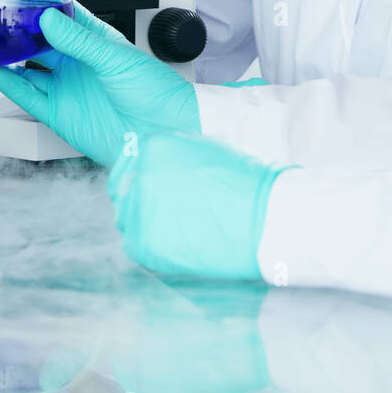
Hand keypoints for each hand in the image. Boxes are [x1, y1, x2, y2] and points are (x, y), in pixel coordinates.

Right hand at [0, 0, 199, 165]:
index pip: (60, 12)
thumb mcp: (116, 59)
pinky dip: (3, 83)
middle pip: (36, 38)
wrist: (161, 135)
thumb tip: (49, 19)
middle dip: (12, 26)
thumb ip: (79, 41)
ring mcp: (65, 86)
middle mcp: (77, 61)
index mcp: (95, 40)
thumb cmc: (154, 93)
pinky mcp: (57, 113)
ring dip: (0, 57)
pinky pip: (24, 94)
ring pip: (24, 67)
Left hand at [107, 126, 286, 279]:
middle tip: (168, 211)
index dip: (142, 175)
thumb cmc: (247, 182)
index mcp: (155, 145)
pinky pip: (135, 247)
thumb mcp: (205, 149)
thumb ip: (174, 156)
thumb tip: (157, 170)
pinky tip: (179, 243)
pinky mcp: (145, 245)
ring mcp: (140, 211)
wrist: (267, 216)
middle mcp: (141, 174)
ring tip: (180, 228)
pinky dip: (152, 247)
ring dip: (147, 224)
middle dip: (142, 199)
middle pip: (124, 190)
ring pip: (128, 219)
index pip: (130, 160)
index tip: (155, 187)